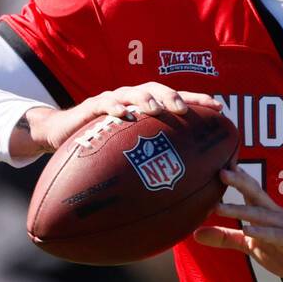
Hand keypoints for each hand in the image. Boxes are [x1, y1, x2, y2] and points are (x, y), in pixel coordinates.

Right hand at [17, 83, 221, 155]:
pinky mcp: (92, 108)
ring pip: (134, 92)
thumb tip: (184, 190)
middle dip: (174, 97)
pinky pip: (105, 104)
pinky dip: (115, 108)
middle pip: (158, 90)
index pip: (178, 100)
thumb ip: (153, 161)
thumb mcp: (130, 152)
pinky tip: (124, 114)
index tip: (220, 108)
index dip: (199, 100)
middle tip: (185, 111)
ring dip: (147, 99)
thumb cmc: (103, 145)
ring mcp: (114, 100)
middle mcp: (134, 100)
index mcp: (148, 108)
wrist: (62, 133)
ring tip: (157, 109)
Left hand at [193, 167, 282, 281]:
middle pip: (255, 193)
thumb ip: (225, 238)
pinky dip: (261, 232)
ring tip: (218, 207)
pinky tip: (247, 230)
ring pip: (260, 215)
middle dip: (238, 181)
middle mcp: (275, 214)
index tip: (216, 161)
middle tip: (219, 171)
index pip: (248, 188)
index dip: (234, 175)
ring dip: (240, 209)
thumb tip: (195, 233)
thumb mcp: (251, 245)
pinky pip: (275, 235)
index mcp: (265, 212)